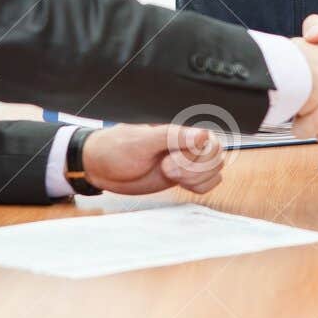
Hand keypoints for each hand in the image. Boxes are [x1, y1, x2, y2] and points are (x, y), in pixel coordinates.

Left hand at [81, 124, 225, 195]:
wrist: (101, 167)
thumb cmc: (117, 149)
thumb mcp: (141, 142)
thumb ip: (172, 137)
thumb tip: (203, 134)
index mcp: (180, 131)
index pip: (209, 142)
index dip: (192, 158)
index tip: (167, 164)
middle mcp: (187, 144)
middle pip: (215, 157)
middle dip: (193, 171)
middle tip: (166, 171)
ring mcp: (188, 160)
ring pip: (215, 170)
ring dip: (197, 180)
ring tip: (170, 177)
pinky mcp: (185, 176)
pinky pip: (210, 182)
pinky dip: (200, 187)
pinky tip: (182, 185)